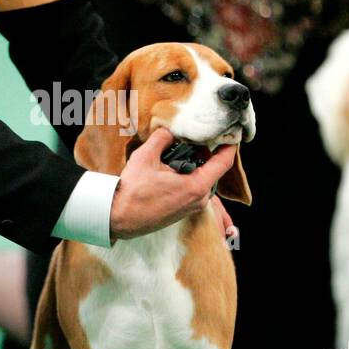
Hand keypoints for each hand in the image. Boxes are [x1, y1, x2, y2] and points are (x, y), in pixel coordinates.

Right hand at [109, 127, 238, 241]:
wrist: (117, 218)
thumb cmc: (132, 191)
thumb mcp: (146, 156)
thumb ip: (162, 138)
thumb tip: (170, 131)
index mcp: (197, 186)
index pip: (224, 162)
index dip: (230, 144)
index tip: (231, 133)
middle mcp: (199, 199)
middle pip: (213, 169)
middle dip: (205, 152)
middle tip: (193, 137)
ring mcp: (192, 208)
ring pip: (203, 179)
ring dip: (195, 164)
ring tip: (178, 151)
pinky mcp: (183, 212)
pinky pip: (194, 189)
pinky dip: (188, 176)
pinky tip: (171, 168)